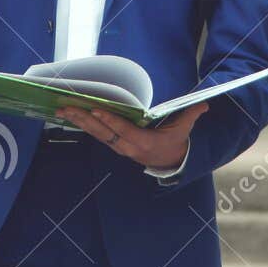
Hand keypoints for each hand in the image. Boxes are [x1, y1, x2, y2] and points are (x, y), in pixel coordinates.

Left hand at [56, 103, 207, 170]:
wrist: (170, 162)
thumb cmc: (175, 142)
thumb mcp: (184, 130)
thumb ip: (191, 115)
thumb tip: (204, 104)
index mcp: (143, 142)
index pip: (123, 130)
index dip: (109, 120)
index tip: (95, 110)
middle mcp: (127, 146)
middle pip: (103, 132)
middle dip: (84, 119)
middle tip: (67, 108)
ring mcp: (119, 147)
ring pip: (96, 134)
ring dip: (79, 122)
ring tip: (62, 110)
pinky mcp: (115, 145)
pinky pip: (97, 135)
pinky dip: (84, 125)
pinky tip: (71, 116)